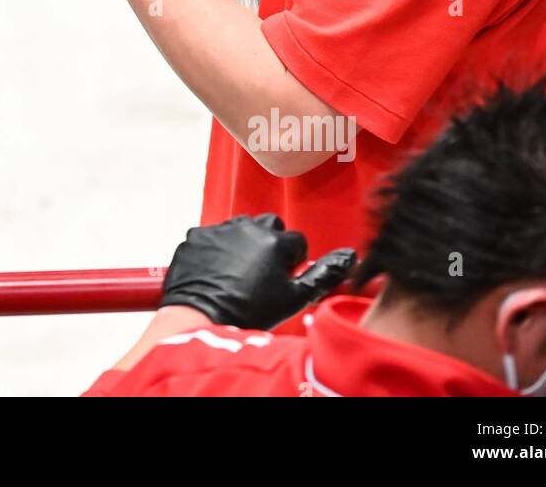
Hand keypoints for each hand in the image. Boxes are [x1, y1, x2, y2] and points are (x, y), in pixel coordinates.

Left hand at [159, 214, 356, 329]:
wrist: (202, 318)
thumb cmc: (251, 311)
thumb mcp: (295, 298)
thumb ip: (324, 274)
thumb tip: (349, 256)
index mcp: (274, 240)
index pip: (296, 242)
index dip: (293, 262)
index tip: (284, 279)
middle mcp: (247, 227)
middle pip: (269, 227)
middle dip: (270, 244)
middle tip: (263, 272)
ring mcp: (219, 229)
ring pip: (240, 228)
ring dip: (243, 242)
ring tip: (239, 272)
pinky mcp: (195, 236)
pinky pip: (212, 236)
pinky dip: (216, 248)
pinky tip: (215, 271)